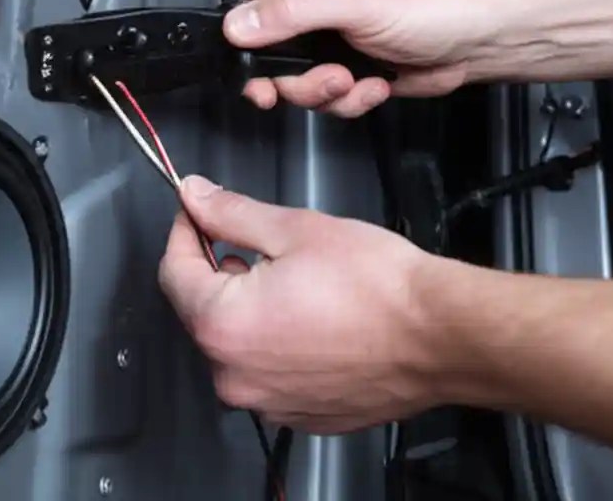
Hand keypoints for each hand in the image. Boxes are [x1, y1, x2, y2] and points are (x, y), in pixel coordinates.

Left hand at [159, 175, 446, 433]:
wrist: (438, 337)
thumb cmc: (378, 287)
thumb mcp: (294, 229)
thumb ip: (231, 213)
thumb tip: (195, 197)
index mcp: (221, 325)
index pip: (173, 272)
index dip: (185, 233)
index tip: (197, 214)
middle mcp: (234, 375)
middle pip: (203, 312)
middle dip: (222, 274)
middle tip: (260, 247)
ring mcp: (267, 402)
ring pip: (237, 346)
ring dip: (252, 312)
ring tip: (298, 286)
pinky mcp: (299, 415)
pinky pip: (270, 375)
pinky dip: (280, 348)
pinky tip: (315, 323)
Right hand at [225, 0, 489, 116]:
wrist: (477, 42)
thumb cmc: (433, 5)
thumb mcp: (354, 2)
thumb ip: (291, 12)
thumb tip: (238, 24)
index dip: (237, 19)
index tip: (241, 49)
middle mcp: (316, 0)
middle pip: (262, 43)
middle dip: (278, 74)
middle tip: (280, 90)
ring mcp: (331, 38)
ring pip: (292, 78)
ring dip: (318, 90)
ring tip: (349, 80)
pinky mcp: (348, 70)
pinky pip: (324, 96)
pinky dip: (347, 100)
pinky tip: (374, 85)